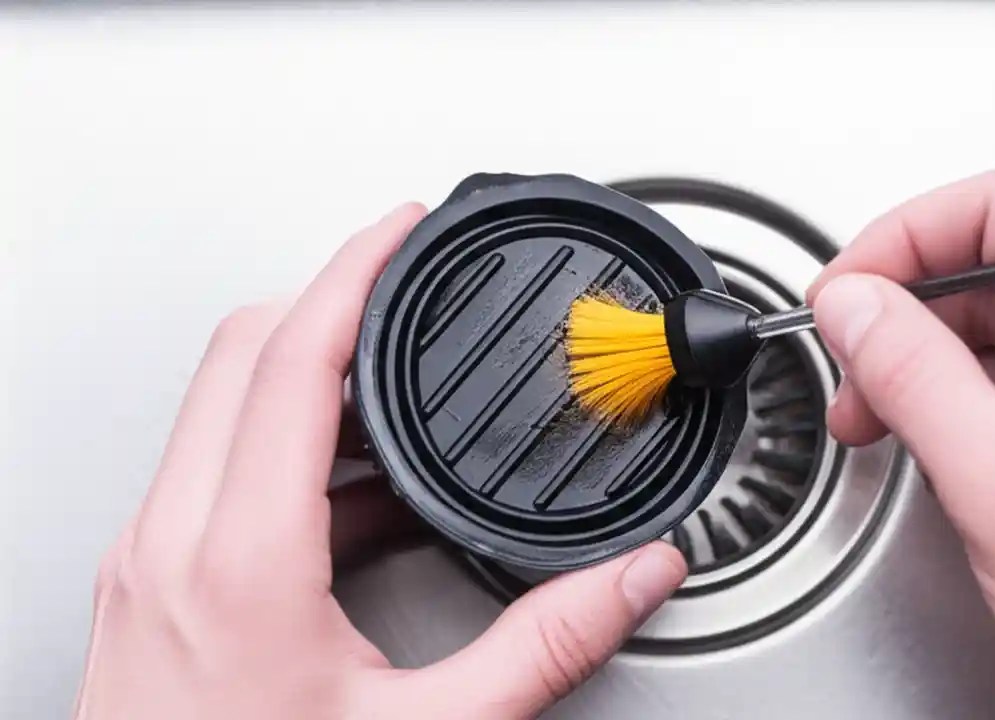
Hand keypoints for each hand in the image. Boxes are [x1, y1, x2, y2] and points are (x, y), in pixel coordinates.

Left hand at [74, 204, 686, 719]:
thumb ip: (546, 647)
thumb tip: (633, 578)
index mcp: (240, 559)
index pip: (292, 357)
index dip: (353, 272)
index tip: (400, 229)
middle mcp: (173, 542)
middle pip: (240, 354)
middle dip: (328, 297)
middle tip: (400, 275)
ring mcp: (151, 561)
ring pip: (216, 405)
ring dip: (303, 372)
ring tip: (394, 376)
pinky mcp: (150, 587)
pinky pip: (211, 470)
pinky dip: (284, 446)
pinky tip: (361, 490)